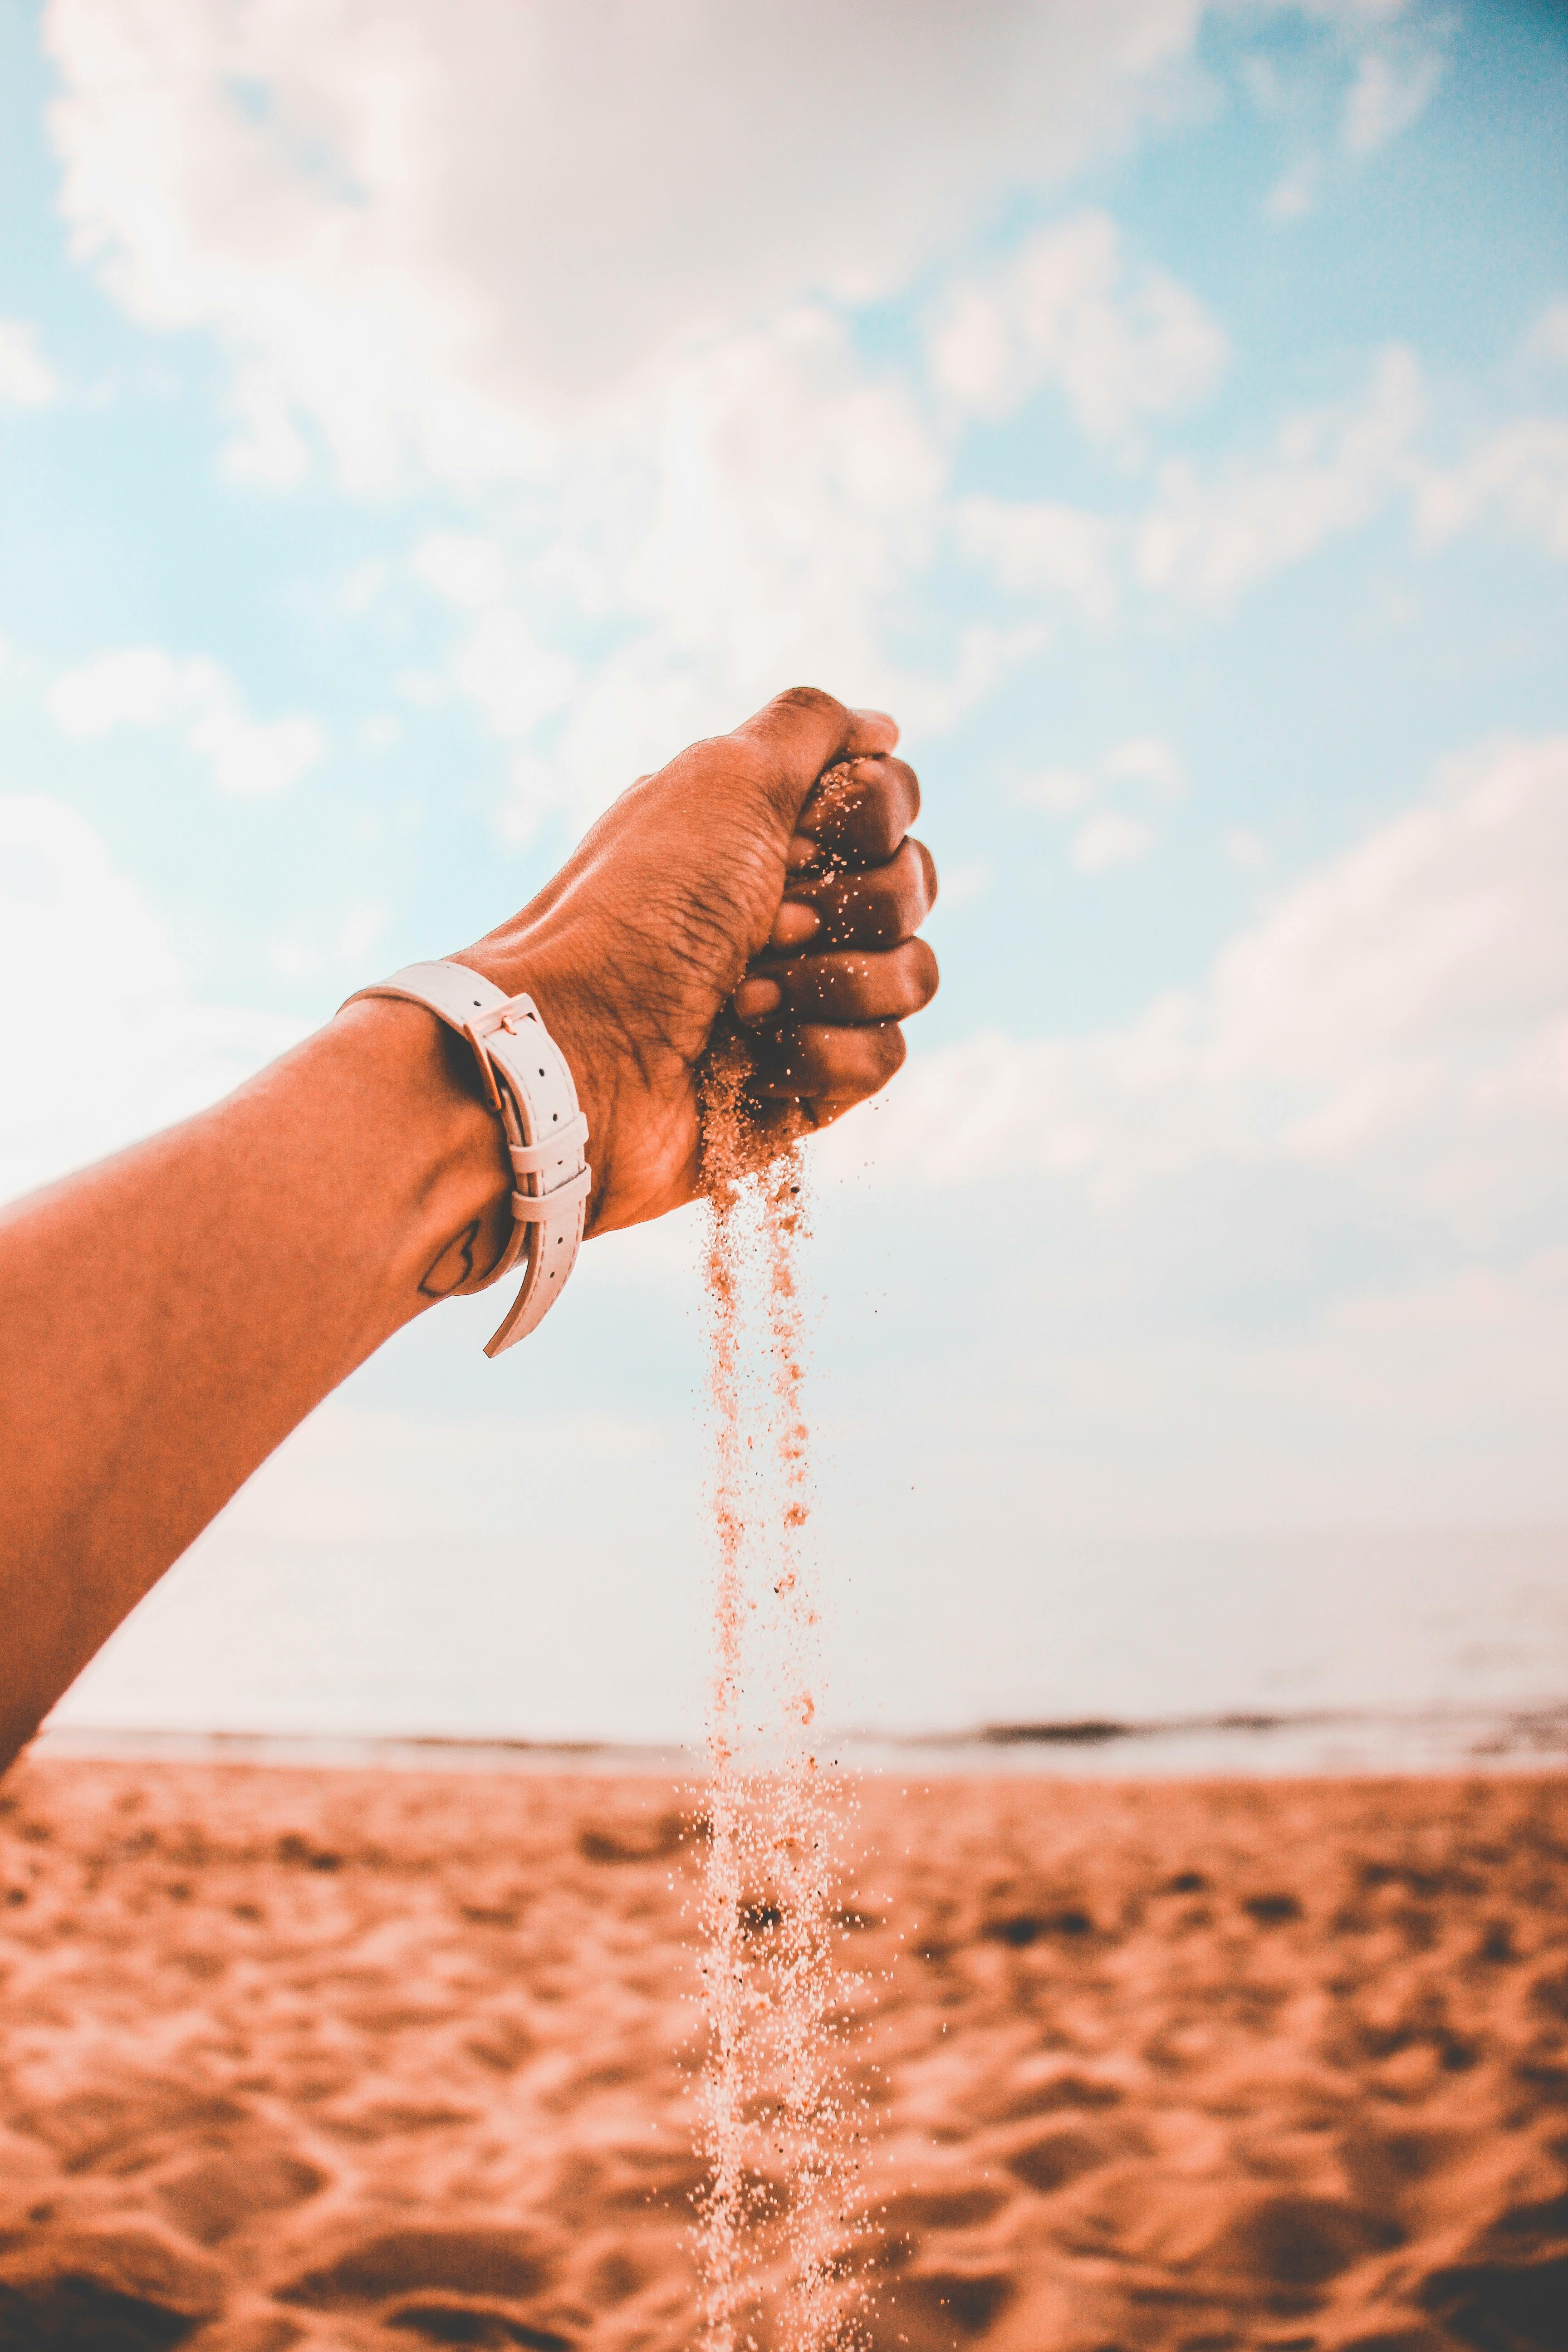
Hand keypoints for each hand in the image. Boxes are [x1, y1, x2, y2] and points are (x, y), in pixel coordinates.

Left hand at [459, 687, 938, 1236]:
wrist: (577, 1050)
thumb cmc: (639, 908)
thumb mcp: (722, 777)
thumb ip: (813, 727)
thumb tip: (885, 730)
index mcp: (768, 831)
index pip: (891, 802)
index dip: (868, 817)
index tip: (799, 835)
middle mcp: (790, 906)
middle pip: (914, 885)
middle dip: (849, 904)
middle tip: (766, 924)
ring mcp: (804, 998)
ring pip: (914, 974)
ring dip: (834, 982)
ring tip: (744, 1002)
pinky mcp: (810, 1083)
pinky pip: (884, 1056)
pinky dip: (823, 1053)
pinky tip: (752, 1061)